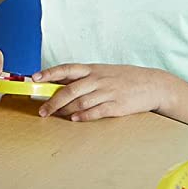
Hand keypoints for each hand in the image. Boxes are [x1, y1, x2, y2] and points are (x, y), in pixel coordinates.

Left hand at [33, 63, 168, 120]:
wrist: (153, 84)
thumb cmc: (125, 78)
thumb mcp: (104, 72)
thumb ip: (83, 78)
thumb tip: (58, 84)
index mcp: (93, 69)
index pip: (67, 69)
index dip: (49, 73)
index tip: (35, 79)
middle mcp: (98, 79)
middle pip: (70, 90)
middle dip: (53, 101)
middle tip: (42, 111)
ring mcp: (108, 92)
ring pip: (80, 102)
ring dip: (65, 111)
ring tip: (56, 116)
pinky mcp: (117, 106)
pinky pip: (96, 112)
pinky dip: (83, 116)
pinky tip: (75, 119)